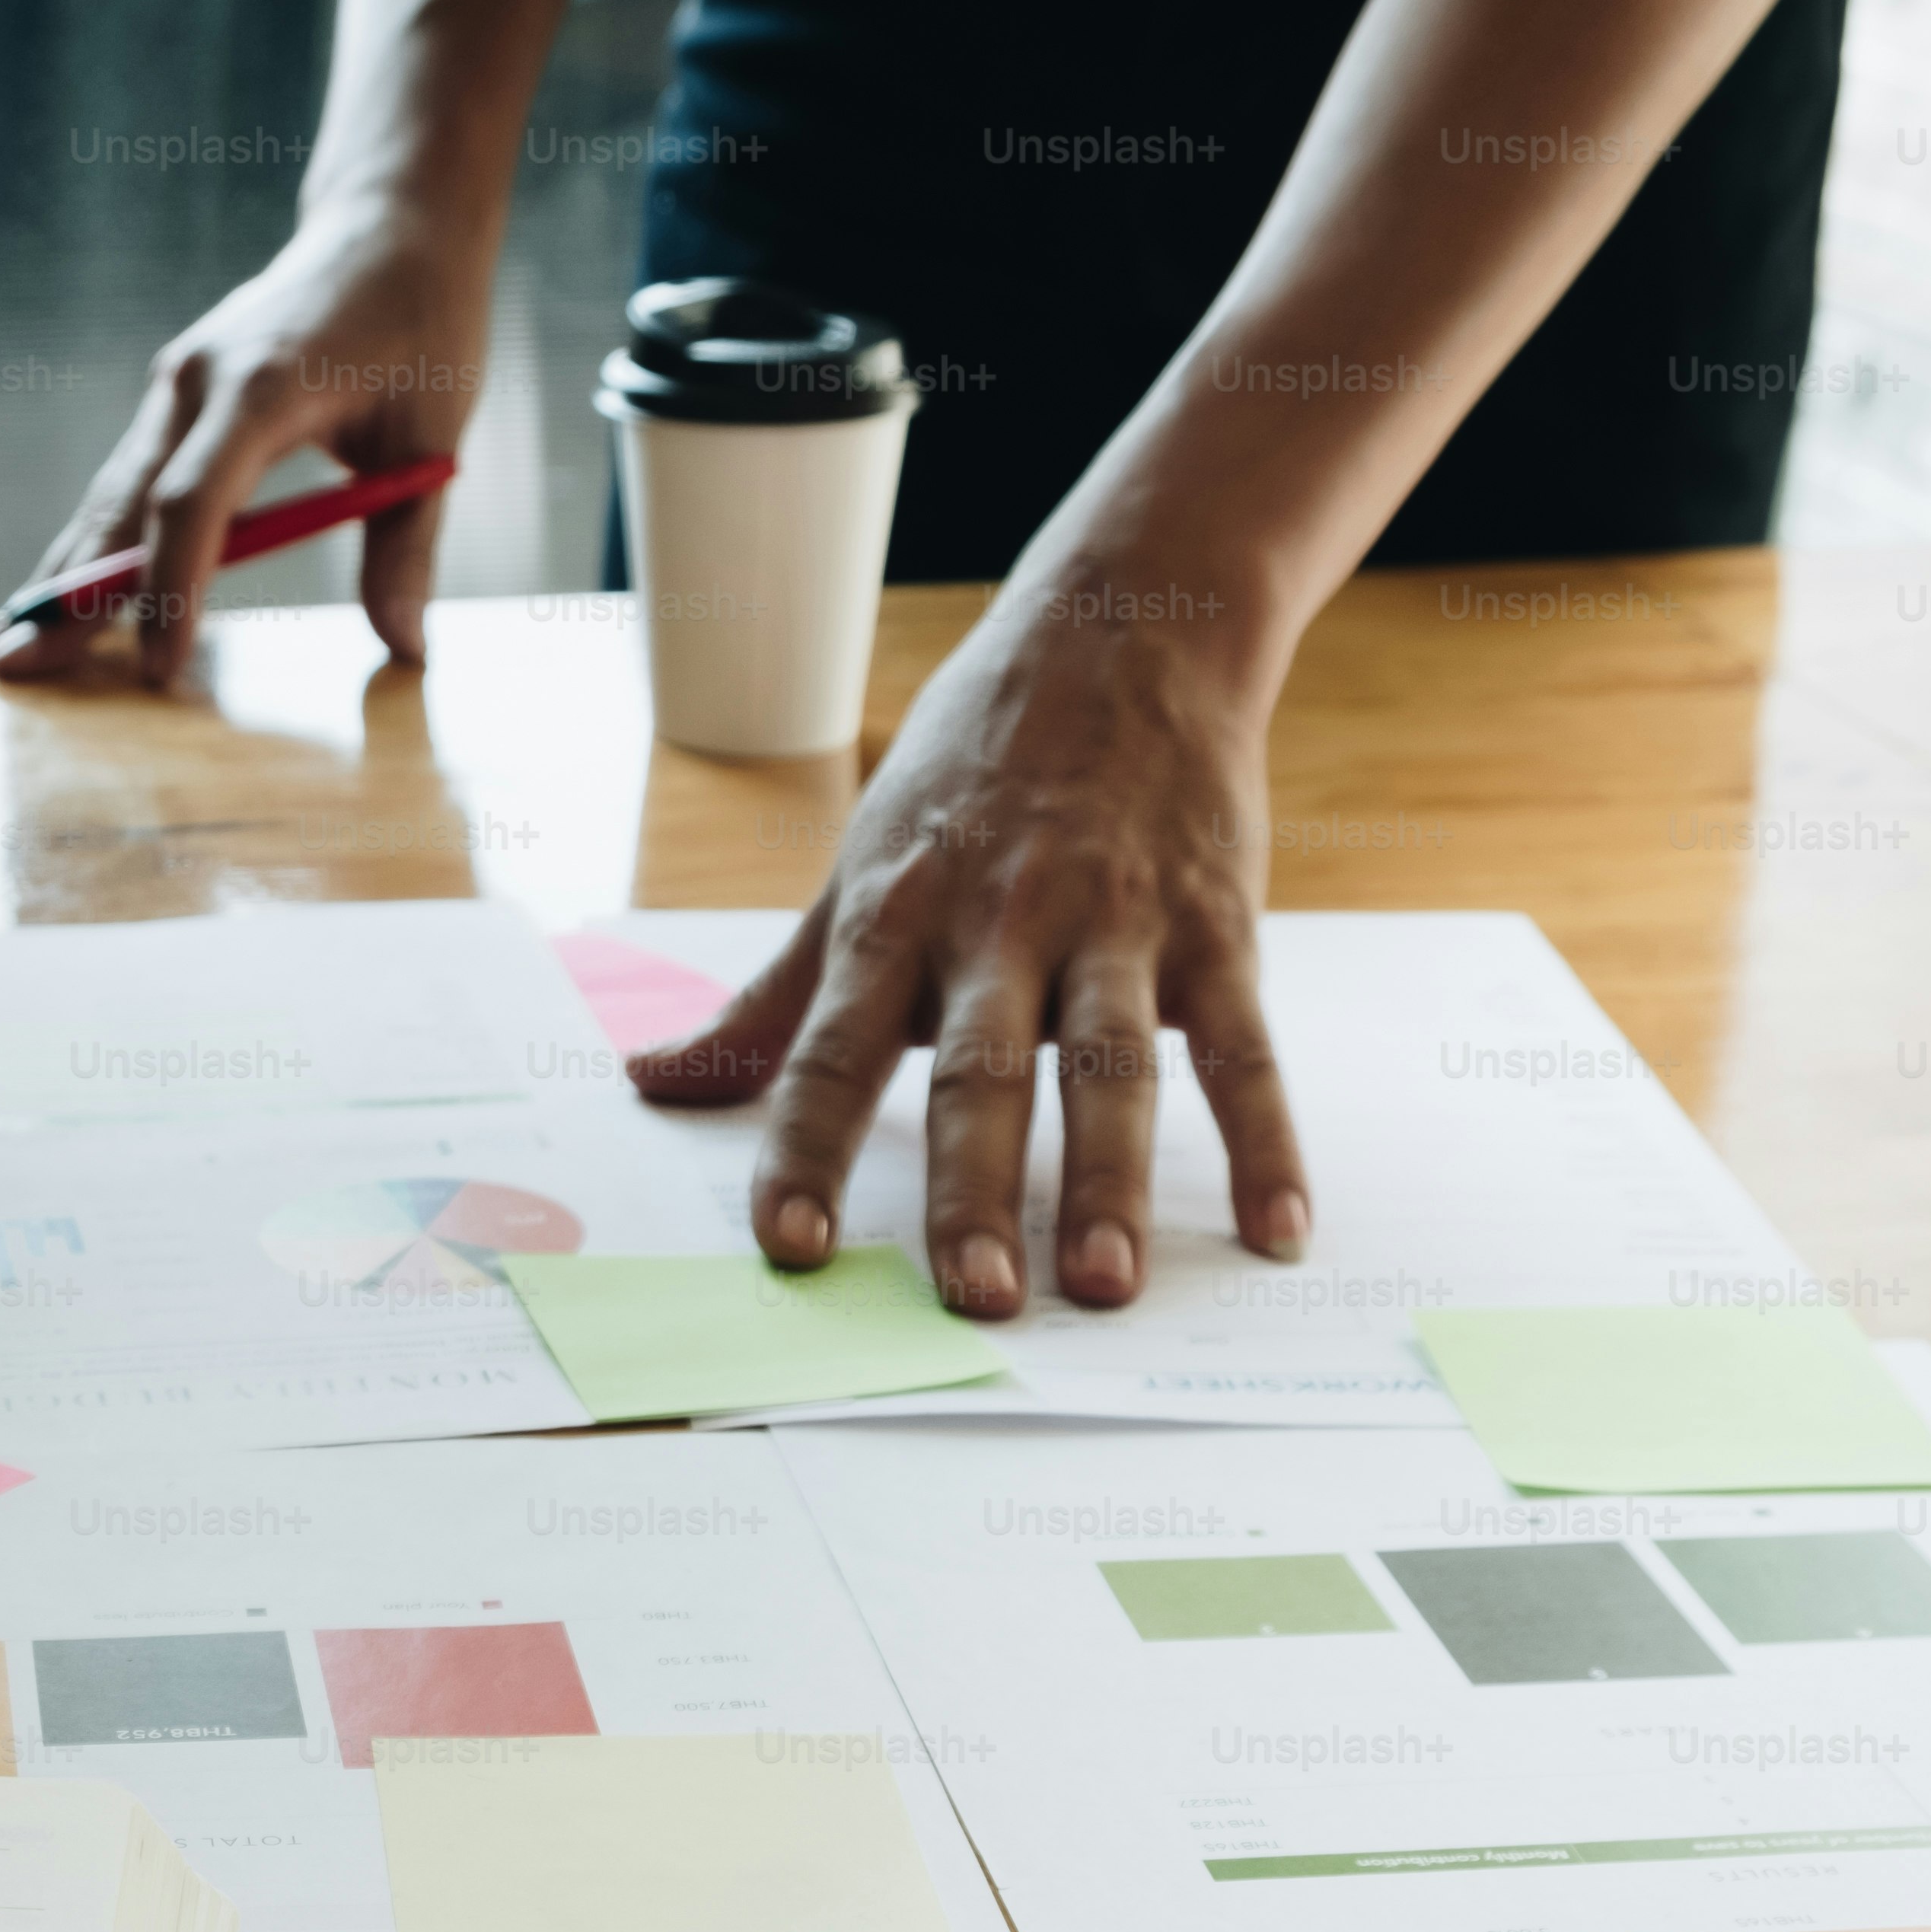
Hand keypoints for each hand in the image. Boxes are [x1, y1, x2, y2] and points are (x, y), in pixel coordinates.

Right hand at [1, 206, 478, 685]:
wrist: (389, 229)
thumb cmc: (423, 328)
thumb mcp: (433, 439)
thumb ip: (406, 545)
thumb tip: (406, 649)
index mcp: (262, 384)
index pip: (194, 500)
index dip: (171, 587)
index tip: (160, 668)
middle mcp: (197, 381)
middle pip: (122, 503)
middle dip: (71, 592)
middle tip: (18, 665)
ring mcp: (175, 385)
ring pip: (108, 494)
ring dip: (60, 572)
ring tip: (7, 647)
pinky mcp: (172, 397)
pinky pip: (123, 480)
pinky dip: (90, 541)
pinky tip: (55, 595)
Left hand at [624, 572, 1310, 1315]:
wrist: (1125, 630)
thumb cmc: (968, 774)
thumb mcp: (854, 874)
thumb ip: (765, 1003)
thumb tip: (651, 1083)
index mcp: (893, 921)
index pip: (827, 1053)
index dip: (802, 1151)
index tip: (789, 1249)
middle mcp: (996, 926)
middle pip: (976, 1074)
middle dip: (973, 1189)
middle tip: (974, 1301)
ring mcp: (1112, 925)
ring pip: (1110, 1067)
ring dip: (1111, 1180)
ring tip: (1107, 1284)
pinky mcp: (1215, 925)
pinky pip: (1244, 1045)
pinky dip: (1267, 1138)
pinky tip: (1279, 1226)